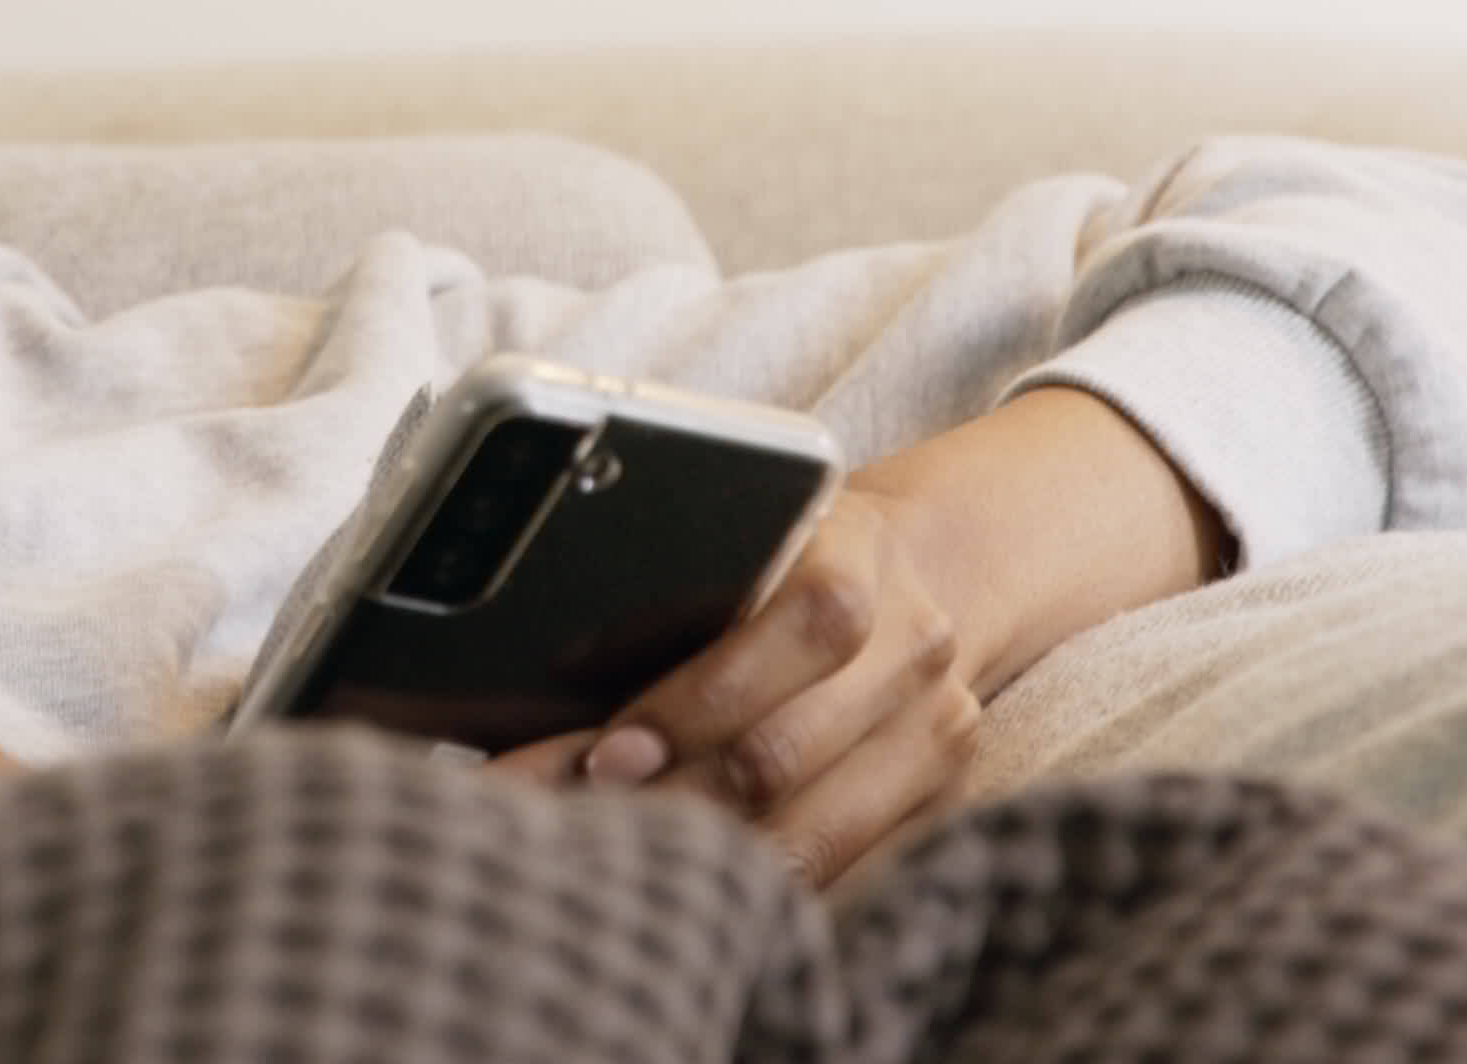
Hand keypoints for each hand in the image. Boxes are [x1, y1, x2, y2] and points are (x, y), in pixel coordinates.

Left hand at [491, 488, 981, 885]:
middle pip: (788, 752)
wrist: (918, 582)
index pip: (796, 629)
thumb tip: (524, 724)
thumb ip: (654, 626)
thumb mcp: (733, 559)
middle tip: (583, 831)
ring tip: (622, 880)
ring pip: (816, 834)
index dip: (694, 702)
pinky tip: (695, 906)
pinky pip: (846, 877)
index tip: (605, 758)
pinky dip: (761, 896)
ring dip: (708, 865)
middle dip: (670, 800)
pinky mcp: (943, 807)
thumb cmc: (779, 573)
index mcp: (857, 559)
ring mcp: (937, 735)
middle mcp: (913, 647)